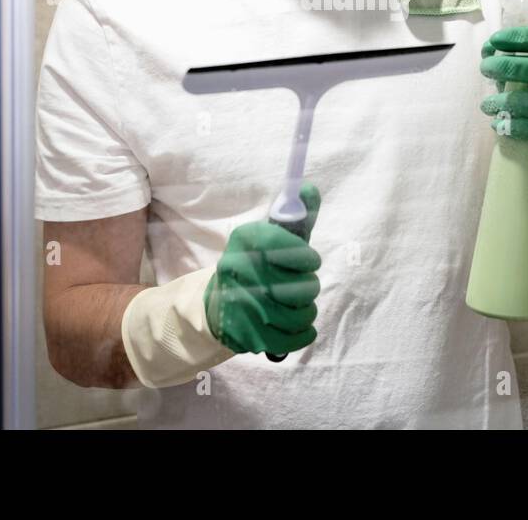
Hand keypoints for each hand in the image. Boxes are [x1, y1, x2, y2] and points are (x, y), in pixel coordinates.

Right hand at [203, 183, 321, 354]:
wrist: (217, 305)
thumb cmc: (255, 266)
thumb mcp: (270, 237)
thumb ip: (295, 216)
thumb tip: (310, 189)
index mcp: (245, 240)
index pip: (290, 247)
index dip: (307, 257)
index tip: (308, 261)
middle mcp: (239, 271)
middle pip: (303, 285)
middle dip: (308, 287)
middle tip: (300, 285)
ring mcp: (242, 306)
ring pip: (301, 314)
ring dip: (306, 311)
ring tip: (296, 305)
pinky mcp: (247, 336)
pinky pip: (294, 338)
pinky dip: (303, 333)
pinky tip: (297, 326)